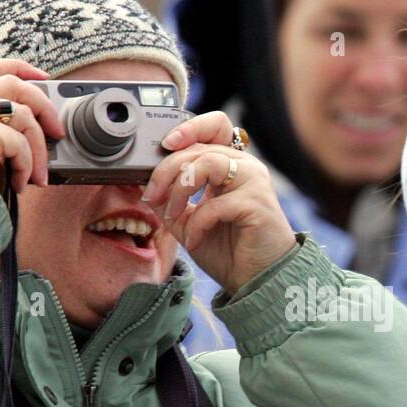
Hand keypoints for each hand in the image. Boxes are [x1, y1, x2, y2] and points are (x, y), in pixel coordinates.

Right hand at [0, 59, 65, 192]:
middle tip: (58, 131)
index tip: (41, 77)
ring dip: (39, 149)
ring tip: (37, 175)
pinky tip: (19, 183)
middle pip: (12, 84)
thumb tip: (41, 131)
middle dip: (44, 105)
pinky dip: (26, 166)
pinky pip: (20, 143)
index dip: (17, 67)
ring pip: (23, 115)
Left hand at [143, 112, 297, 297]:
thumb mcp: (189, 221)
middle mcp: (244, 167)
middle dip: (167, 170)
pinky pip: (216, 203)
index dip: (189, 128)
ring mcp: (254, 182)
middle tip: (153, 195)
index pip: (214, 127)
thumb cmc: (229, 250)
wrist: (256, 280)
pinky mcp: (257, 203)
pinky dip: (197, 223)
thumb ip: (172, 201)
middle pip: (199, 148)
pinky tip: (194, 239)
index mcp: (231, 165)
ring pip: (208, 163)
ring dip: (180, 190)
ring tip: (174, 217)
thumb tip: (148, 185)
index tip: (165, 145)